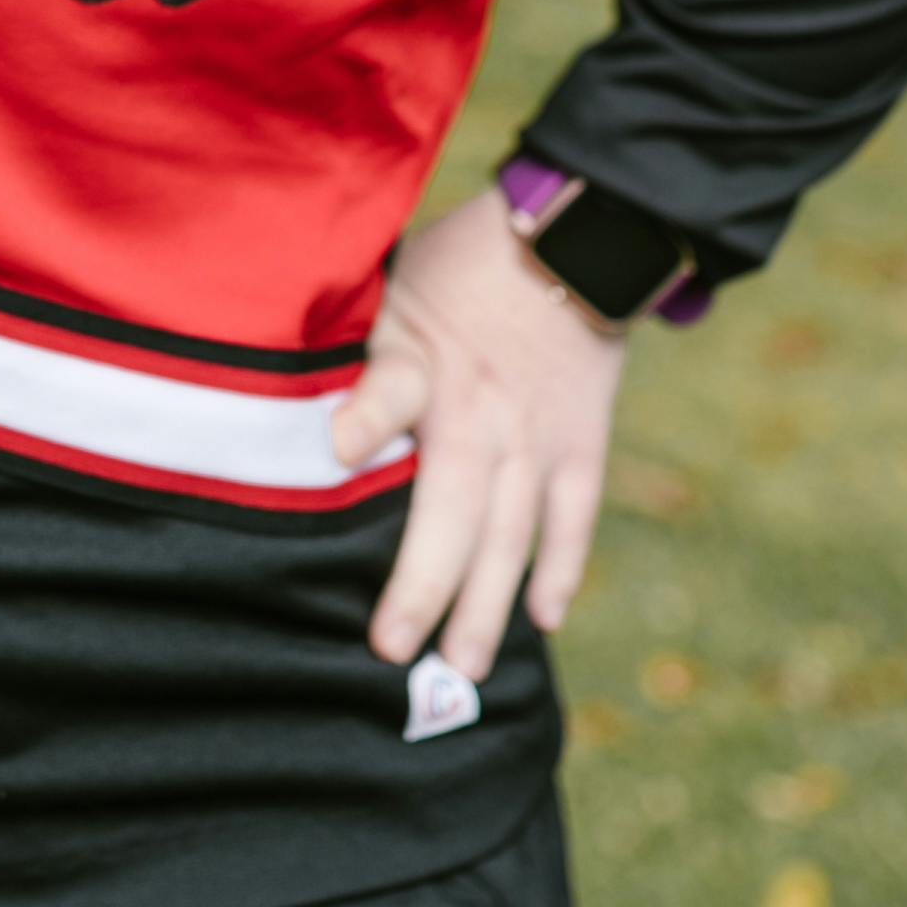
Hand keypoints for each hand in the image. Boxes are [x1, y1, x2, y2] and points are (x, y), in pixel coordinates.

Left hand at [330, 191, 627, 681]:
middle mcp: (485, 412)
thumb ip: (364, 363)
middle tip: (394, 651)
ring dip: (490, 602)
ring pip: (512, 531)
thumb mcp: (396, 292)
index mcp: (428, 367)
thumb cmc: (459, 272)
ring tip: (467, 666)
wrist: (571, 240)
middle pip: (456, 508)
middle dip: (425, 582)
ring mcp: (538, 435)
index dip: (364, 421)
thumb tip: (324, 430)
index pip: (391, 395)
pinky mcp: (582, 442)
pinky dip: (561, 565)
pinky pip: (573, 514)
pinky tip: (545, 616)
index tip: (336, 454)